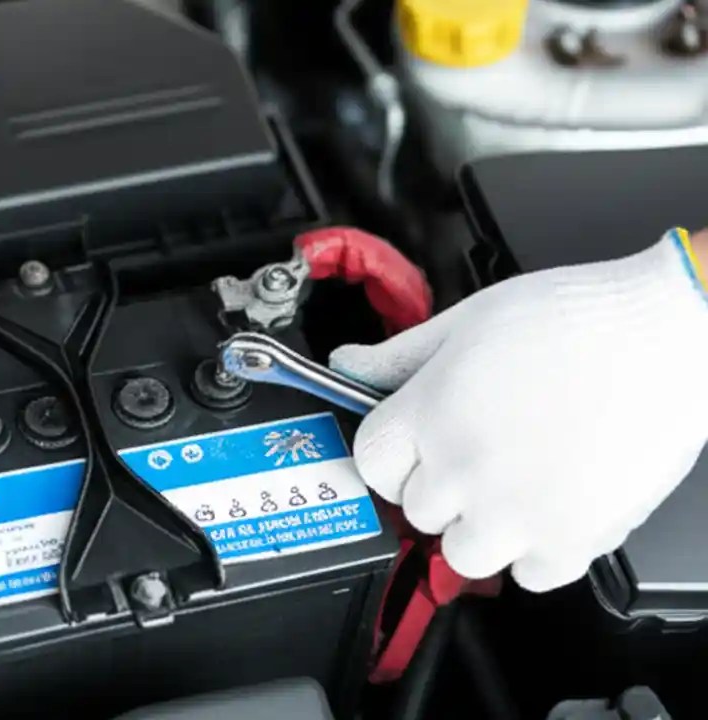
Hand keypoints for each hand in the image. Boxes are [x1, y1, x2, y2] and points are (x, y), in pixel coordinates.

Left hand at [330, 230, 707, 590]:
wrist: (669, 335)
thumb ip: (398, 355)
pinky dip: (538, 551)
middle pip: (416, 509)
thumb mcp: (468, 320)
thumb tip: (345, 365)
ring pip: (462, 552)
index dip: (392, 454)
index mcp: (429, 411)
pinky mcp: (571, 540)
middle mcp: (463, 468)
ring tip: (517, 483)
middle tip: (482, 453)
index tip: (415, 448)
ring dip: (482, 526)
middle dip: (441, 485)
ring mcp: (516, 511)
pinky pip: (529, 575)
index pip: (370, 461)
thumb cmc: (578, 318)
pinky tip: (553, 505)